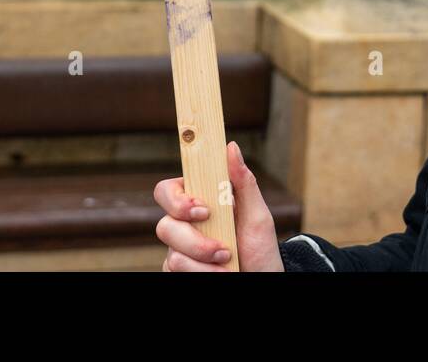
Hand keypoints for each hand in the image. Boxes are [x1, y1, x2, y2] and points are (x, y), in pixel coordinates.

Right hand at [154, 140, 284, 270]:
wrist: (261, 280)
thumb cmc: (260, 248)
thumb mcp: (257, 214)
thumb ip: (243, 182)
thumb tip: (230, 147)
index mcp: (199, 202)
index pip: (167, 191)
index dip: (177, 200)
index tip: (204, 210)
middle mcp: (184, 225)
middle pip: (165, 226)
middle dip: (196, 241)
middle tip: (223, 249)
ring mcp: (179, 250)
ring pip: (172, 255)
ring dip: (204, 262)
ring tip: (228, 262)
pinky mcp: (179, 271)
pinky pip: (174, 272)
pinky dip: (202, 274)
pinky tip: (221, 273)